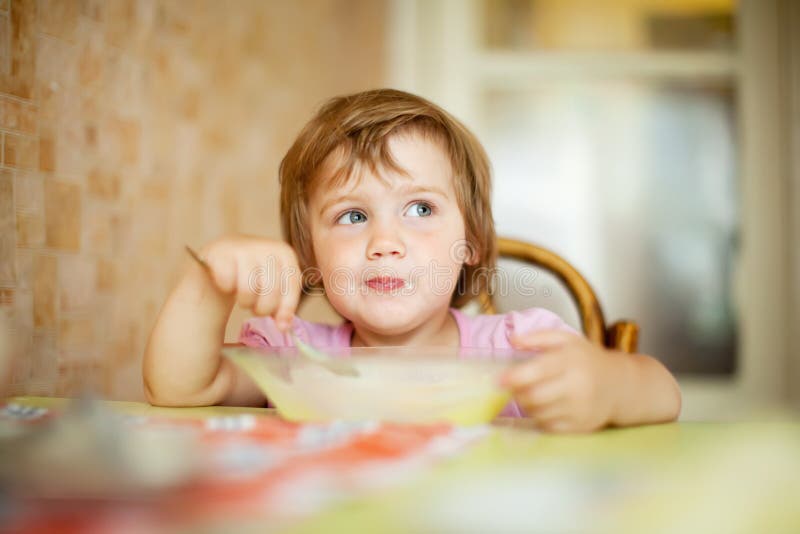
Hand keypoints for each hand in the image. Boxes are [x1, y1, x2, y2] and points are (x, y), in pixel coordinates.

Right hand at [197, 235, 301, 329]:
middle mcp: (266, 247)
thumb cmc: (254, 275)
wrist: (224, 257)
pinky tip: (227, 285)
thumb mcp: (274, 287)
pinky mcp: (221, 252)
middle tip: (256, 309)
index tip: (281, 326)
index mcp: (285, 253)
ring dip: (245, 302)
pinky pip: (227, 282)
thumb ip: (283, 306)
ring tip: (243, 298)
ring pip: (248, 289)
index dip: (287, 308)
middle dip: (264, 308)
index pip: (292, 284)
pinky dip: (227, 289)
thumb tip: (284, 327)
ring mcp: (243, 247)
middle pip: (271, 290)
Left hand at [501, 330, 621, 432]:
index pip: (539, 371)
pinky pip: (548, 426)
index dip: (515, 377)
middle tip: (513, 387)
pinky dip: (540, 417)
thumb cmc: (586, 360)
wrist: (618, 385)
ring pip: (538, 413)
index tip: (498, 380)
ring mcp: (579, 409)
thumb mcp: (565, 339)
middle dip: (517, 393)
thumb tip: (512, 339)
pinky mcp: (580, 427)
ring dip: (528, 405)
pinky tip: (545, 405)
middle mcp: (577, 386)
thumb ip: (537, 337)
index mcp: (571, 361)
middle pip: (534, 397)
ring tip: (532, 393)